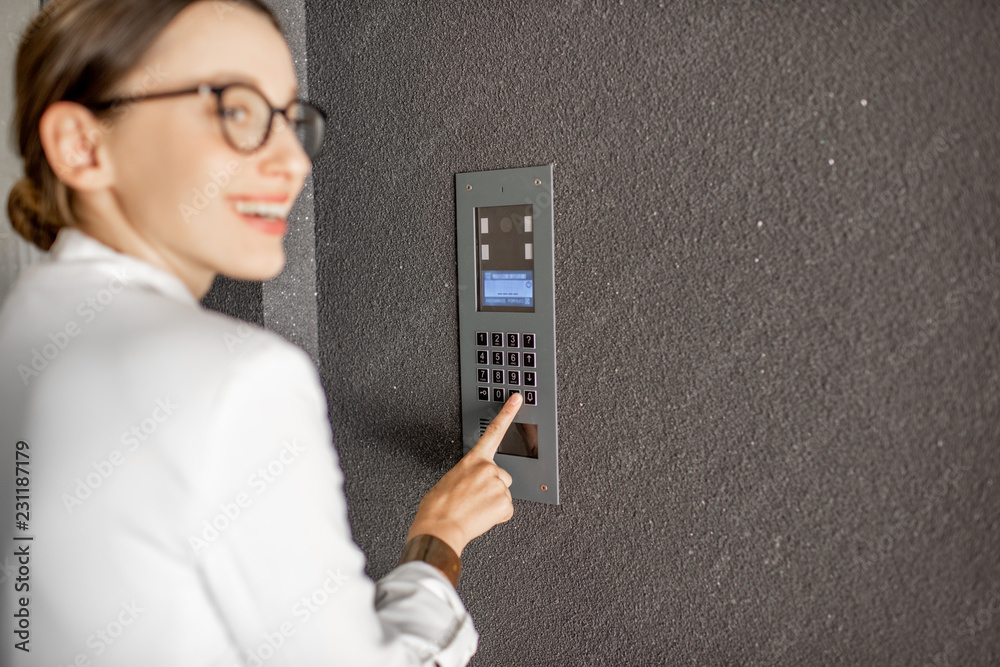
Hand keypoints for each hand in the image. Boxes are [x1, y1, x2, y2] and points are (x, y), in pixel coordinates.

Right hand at [406, 393, 521, 555]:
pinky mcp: (504, 503)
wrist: (438, 529)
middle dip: (492, 487)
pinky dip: (496, 516)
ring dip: (492, 502)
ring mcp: (498, 486)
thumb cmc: (437, 507)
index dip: (507, 413)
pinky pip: (505, 510)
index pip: (493, 431)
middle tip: (474, 499)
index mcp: (473, 460)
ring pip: (503, 493)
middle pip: (502, 476)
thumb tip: (472, 483)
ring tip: (474, 509)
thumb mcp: (449, 480)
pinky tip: (481, 517)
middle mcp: (488, 469)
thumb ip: (467, 474)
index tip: (518, 399)